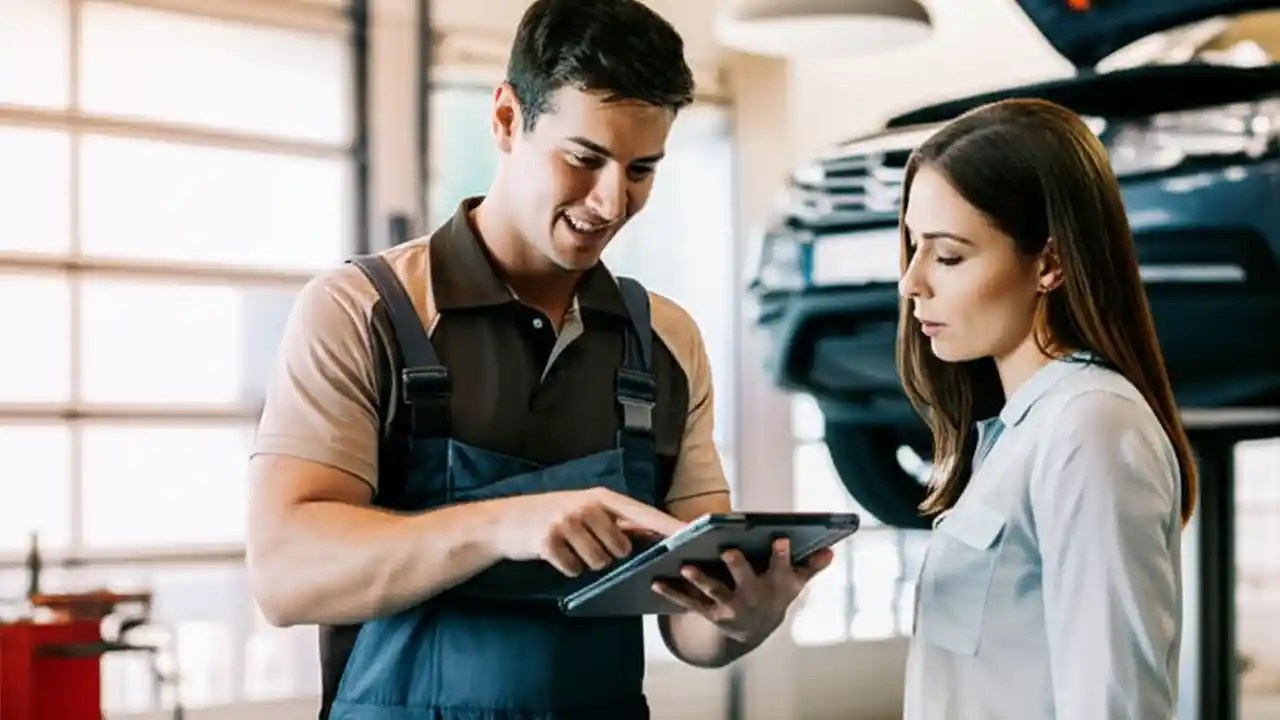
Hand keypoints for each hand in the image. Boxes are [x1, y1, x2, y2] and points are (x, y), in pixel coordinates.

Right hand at [495, 488, 685, 576]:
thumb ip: (617, 520)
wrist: (506, 520)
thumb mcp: (586, 509)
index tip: (691, 533)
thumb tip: (654, 532)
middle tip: (585, 542)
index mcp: (601, 497)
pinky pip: (574, 569)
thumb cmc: (553, 515)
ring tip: (569, 546)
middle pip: (620, 548)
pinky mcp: (549, 542)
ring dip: (586, 562)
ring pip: (598, 562)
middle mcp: (586, 506)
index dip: (667, 526)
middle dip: (607, 554)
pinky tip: (555, 554)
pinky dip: (567, 568)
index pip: (643, 512)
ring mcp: (566, 522)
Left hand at [651, 538, 834, 643]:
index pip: (782, 568)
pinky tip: (655, 580)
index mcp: (775, 585)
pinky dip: (672, 592)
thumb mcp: (795, 582)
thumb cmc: (774, 594)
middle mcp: (753, 597)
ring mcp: (730, 606)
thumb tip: (830, 551)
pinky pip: (689, 602)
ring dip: (700, 580)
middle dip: (737, 566)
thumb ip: (810, 565)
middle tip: (728, 550)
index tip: (781, 539)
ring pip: (714, 592)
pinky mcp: (709, 612)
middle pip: (745, 580)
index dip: (782, 555)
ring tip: (686, 566)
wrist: (753, 630)